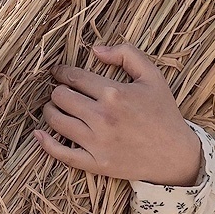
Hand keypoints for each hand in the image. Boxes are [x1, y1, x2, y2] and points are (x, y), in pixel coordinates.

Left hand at [35, 42, 204, 183]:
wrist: (175, 154)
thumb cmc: (163, 112)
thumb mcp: (152, 76)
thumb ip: (126, 54)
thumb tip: (96, 49)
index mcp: (114, 93)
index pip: (73, 77)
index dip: (62, 72)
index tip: (59, 73)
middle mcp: (102, 117)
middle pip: (60, 97)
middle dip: (57, 91)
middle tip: (61, 92)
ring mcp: (97, 143)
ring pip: (56, 121)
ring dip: (50, 111)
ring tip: (55, 108)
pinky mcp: (96, 163)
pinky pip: (61, 154)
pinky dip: (46, 143)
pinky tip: (39, 134)